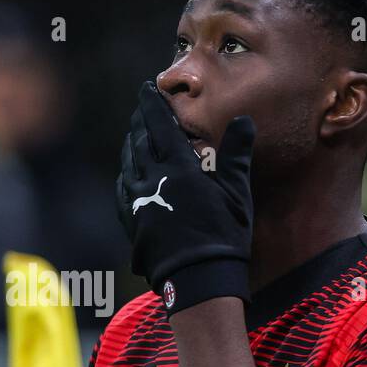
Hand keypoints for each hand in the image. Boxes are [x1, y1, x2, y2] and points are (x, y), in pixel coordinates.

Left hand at [115, 81, 255, 313]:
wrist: (197, 278)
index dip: (152, 104)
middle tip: (141, 109)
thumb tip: (243, 120)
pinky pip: (123, 190)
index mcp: (178, 166)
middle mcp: (152, 178)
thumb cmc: (223, 234)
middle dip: (140, 121)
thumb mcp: (236, 192)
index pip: (159, 124)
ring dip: (130, 145)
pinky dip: (125, 174)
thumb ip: (236, 154)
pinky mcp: (131, 220)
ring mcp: (137, 200)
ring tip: (133, 136)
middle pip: (139, 140)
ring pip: (128, 163)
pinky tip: (128, 173)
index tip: (147, 89)